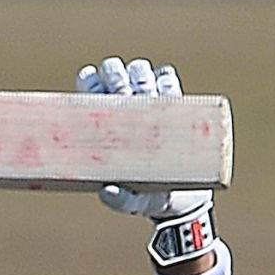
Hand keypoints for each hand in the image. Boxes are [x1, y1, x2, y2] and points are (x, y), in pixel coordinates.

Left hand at [76, 57, 210, 222]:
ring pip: (140, 71)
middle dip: (116, 77)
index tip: (96, 89)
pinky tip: (166, 95)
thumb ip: (121, 201)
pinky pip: (167, 79)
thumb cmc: (150, 198)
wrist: (184, 199)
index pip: (91, 87)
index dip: (91, 82)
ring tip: (145, 94)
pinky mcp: (175, 102)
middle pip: (115, 74)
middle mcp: (125, 106)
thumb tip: (107, 191)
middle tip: (122, 93)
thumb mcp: (135, 203)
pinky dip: (165, 81)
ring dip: (140, 76)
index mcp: (107, 123)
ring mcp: (150, 101)